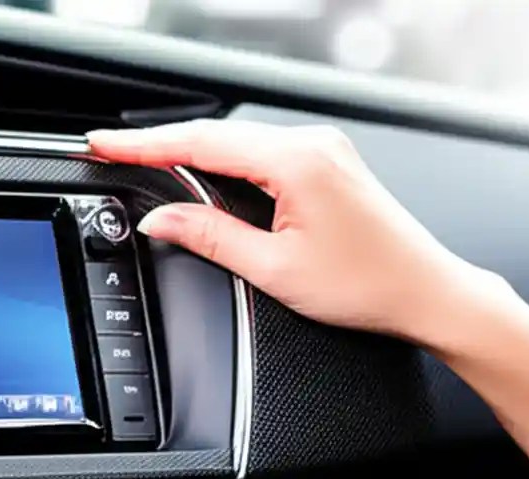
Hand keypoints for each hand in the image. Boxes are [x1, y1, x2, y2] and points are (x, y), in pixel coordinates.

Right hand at [87, 120, 509, 348]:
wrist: (426, 293)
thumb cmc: (368, 284)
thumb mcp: (274, 268)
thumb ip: (209, 237)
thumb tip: (161, 219)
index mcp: (297, 161)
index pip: (199, 143)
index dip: (143, 145)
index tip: (102, 144)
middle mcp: (311, 144)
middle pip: (214, 136)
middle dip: (158, 146)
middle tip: (109, 153)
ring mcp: (321, 151)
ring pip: (236, 144)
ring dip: (189, 155)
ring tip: (143, 165)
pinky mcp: (325, 165)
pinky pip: (259, 154)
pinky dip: (221, 164)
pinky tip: (199, 176)